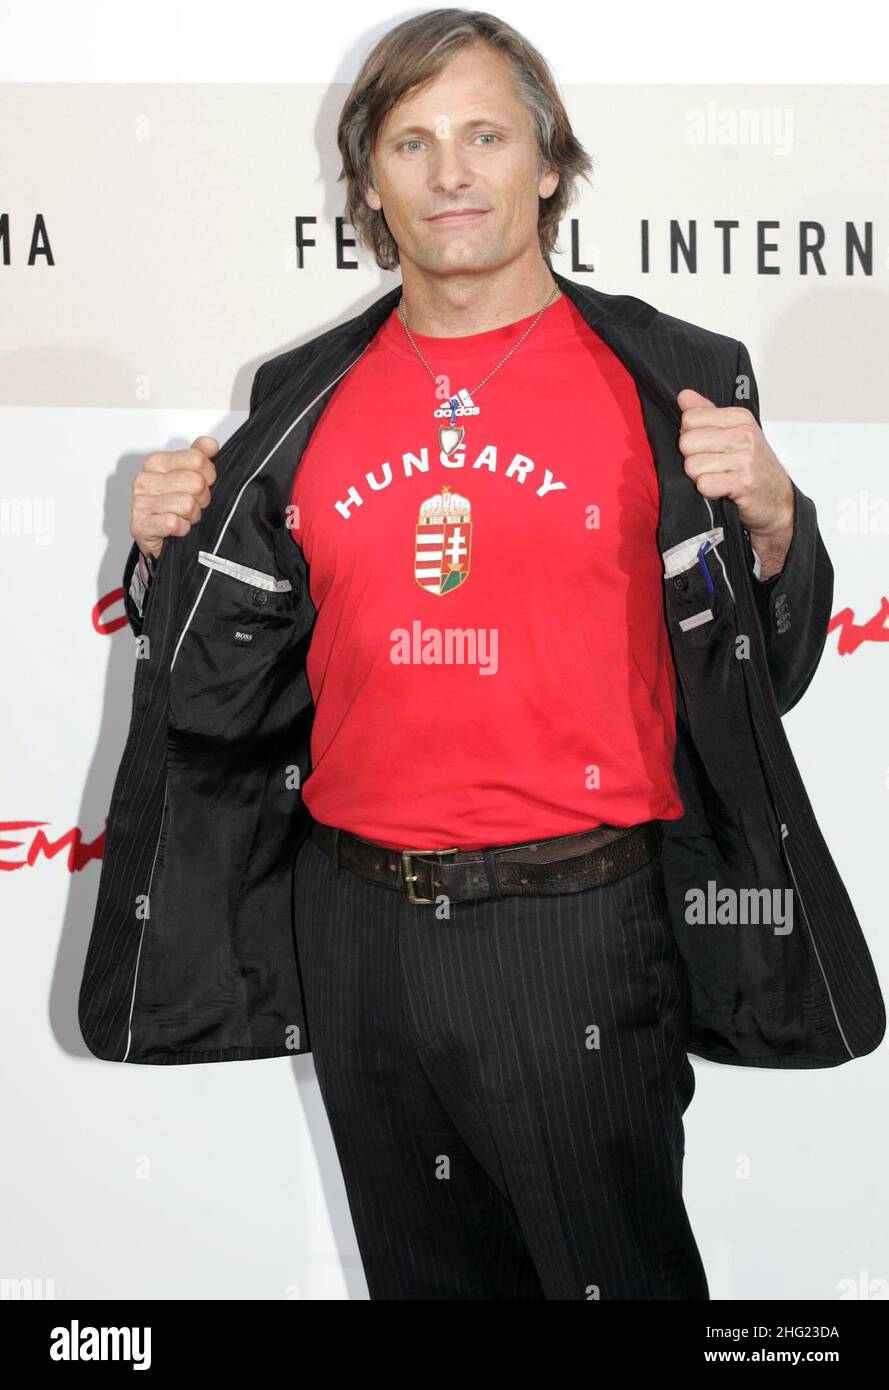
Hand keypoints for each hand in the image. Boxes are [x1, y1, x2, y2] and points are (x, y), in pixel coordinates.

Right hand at [130, 436, 218, 561]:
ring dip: (192, 515)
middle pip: (196, 482)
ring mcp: (140, 502)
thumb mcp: (188, 476)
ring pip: (187, 504)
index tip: (203, 483)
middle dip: (202, 498)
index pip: (197, 459)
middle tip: (194, 504)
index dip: (209, 475)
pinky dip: (182, 529)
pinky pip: (174, 523)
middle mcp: (145, 480)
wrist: (157, 538)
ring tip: (184, 516)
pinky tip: (176, 528)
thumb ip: (199, 456)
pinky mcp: (140, 525)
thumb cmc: (173, 506)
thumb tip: (210, 444)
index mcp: (156, 462)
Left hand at [676, 388, 793, 575]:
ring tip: (720, 478)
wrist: (778, 501)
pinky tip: (723, 490)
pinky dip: (709, 492)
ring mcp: (746, 457)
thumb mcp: (733, 434)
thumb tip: (684, 396)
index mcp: (739, 417)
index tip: (708, 448)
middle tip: (713, 466)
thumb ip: (706, 414)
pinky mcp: (744, 481)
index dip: (690, 437)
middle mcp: (744, 434)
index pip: (689, 418)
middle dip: (693, 459)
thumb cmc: (754, 467)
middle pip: (686, 442)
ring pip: (692, 466)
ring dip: (702, 478)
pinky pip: (704, 484)